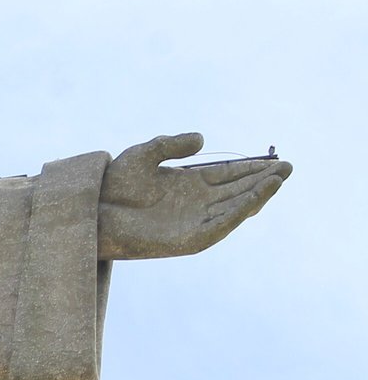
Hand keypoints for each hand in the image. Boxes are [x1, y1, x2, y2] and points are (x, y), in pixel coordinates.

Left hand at [98, 132, 288, 259]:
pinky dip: (239, 211)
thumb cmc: (113, 185)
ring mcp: (193, 221)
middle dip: (262, 180)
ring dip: (257, 194)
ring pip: (234, 207)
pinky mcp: (189, 239)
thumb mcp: (143, 155)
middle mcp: (195, 203)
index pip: (228, 175)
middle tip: (287, 167)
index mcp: (188, 184)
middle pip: (237, 190)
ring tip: (278, 179)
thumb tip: (202, 140)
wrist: (93, 212)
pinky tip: (255, 198)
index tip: (274, 161)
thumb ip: (171, 145)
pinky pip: (221, 225)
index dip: (251, 168)